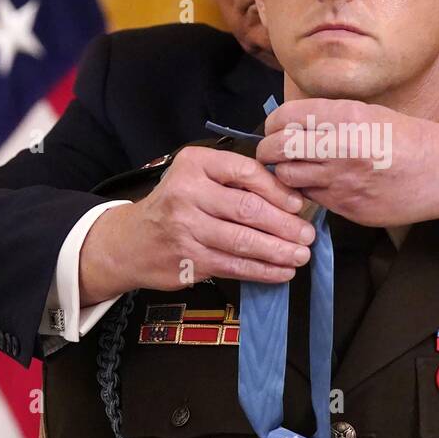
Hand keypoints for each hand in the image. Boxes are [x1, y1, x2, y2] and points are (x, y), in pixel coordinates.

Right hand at [79, 146, 316, 303]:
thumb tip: (289, 197)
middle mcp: (187, 193)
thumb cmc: (176, 204)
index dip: (277, 190)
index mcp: (194, 165)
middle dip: (284, 225)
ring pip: (243, 241)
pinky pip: (234, 266)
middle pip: (247, 209)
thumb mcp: (197, 177)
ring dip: (278, 251)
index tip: (298, 204)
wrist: (131, 241)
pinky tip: (281, 272)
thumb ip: (234, 180)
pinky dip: (262, 271)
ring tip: (301, 255)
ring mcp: (185, 229)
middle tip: (307, 235)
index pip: (245, 172)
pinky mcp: (188, 260)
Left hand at [256, 99, 438, 226]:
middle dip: (268, 151)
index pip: (285, 118)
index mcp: (346, 118)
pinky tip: (321, 185)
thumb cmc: (409, 138)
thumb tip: (293, 125)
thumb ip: (330, 119)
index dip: (273, 125)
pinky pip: (312, 199)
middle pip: (278, 150)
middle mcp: (340, 149)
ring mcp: (343, 182)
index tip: (275, 129)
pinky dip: (308, 191)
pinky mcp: (348, 208)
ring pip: (288, 178)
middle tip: (271, 153)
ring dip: (285, 174)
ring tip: (296, 169)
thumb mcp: (369, 114)